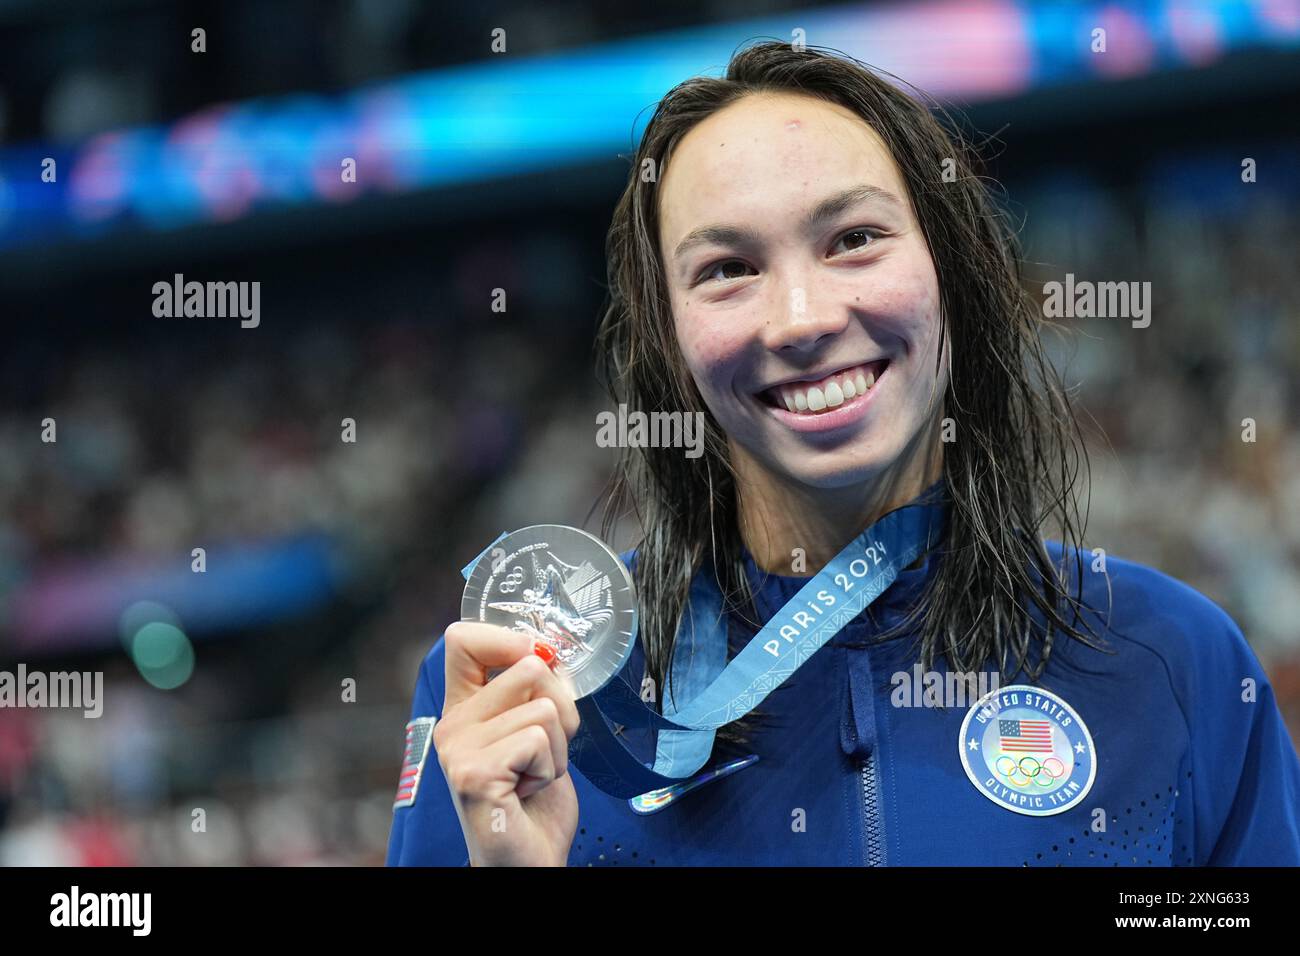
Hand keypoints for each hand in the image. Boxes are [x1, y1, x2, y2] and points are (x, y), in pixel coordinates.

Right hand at [435, 621, 580, 865]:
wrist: (528, 861)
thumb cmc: (533, 803)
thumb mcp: (536, 734)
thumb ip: (534, 693)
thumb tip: (547, 651)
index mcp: (464, 709)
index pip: (463, 638)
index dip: (509, 638)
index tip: (536, 660)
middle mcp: (453, 725)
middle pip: (527, 666)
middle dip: (560, 707)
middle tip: (545, 749)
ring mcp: (458, 749)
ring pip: (542, 707)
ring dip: (559, 747)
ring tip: (535, 775)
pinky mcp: (474, 773)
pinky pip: (539, 739)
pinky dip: (550, 768)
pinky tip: (528, 791)